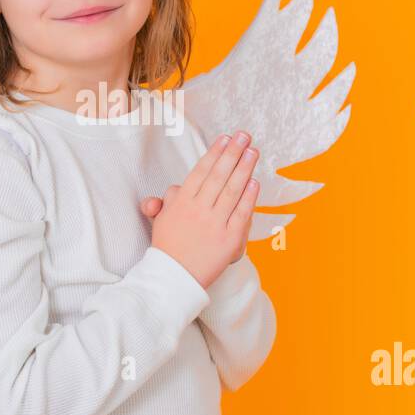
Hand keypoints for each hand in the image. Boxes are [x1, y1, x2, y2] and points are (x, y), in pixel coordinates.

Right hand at [141, 131, 259, 288]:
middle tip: (244, 136)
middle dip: (233, 153)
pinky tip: (255, 182)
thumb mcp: (160, 220)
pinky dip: (248, 197)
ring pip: (232, 190)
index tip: (226, 138)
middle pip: (219, 175)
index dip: (215, 153)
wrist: (174, 278)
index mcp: (181, 202)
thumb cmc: (168, 249)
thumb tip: (169, 191)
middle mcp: (198, 209)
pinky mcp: (228, 239)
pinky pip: (241, 214)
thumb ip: (166, 202)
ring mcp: (214, 223)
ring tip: (253, 151)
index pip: (201, 171)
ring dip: (244, 168)